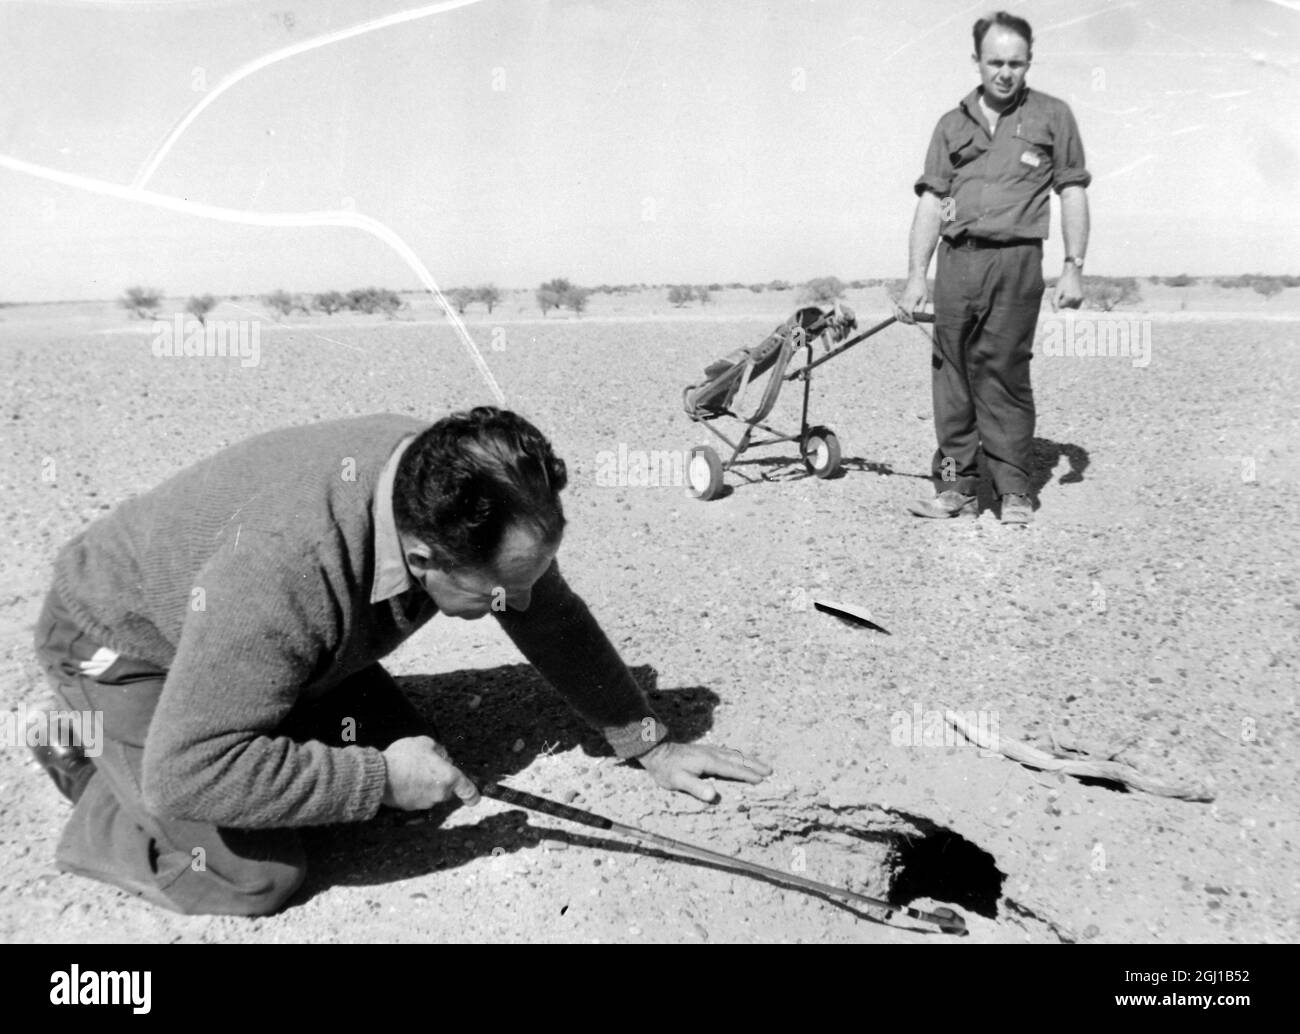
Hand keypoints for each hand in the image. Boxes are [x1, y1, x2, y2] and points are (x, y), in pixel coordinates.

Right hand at [381, 735, 479, 809]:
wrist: (380, 775)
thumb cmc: (404, 757)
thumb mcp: (425, 742)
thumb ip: (439, 750)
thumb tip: (442, 757)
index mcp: (449, 777)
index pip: (468, 790)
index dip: (473, 795)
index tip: (474, 799)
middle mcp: (440, 793)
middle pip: (447, 788)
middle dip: (442, 779)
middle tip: (427, 765)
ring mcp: (426, 803)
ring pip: (432, 793)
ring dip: (427, 784)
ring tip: (411, 770)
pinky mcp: (411, 807)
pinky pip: (418, 797)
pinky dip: (414, 790)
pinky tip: (403, 778)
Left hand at [637, 741, 772, 802]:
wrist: (656, 751)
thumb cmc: (666, 769)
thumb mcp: (678, 781)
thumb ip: (696, 788)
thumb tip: (714, 796)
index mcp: (708, 761)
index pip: (732, 769)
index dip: (747, 775)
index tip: (762, 780)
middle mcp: (712, 753)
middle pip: (738, 759)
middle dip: (754, 765)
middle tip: (770, 771)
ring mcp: (709, 750)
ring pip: (734, 754)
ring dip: (749, 759)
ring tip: (762, 765)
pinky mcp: (706, 750)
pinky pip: (728, 752)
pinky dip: (740, 756)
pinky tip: (741, 759)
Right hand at [894, 276, 929, 323]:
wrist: (915, 278)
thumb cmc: (922, 288)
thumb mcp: (925, 298)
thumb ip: (922, 308)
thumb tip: (919, 317)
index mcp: (912, 299)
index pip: (908, 312)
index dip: (910, 319)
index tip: (914, 322)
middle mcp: (905, 300)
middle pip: (901, 314)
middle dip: (906, 321)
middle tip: (912, 323)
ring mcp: (901, 300)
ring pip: (897, 312)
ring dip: (901, 319)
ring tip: (907, 321)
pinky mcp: (900, 300)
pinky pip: (896, 309)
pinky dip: (897, 314)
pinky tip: (901, 317)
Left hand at [1052, 265, 1083, 310]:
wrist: (1072, 274)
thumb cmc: (1063, 282)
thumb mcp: (1057, 291)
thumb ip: (1054, 302)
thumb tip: (1055, 313)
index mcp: (1070, 297)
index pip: (1060, 306)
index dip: (1058, 300)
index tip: (1060, 292)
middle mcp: (1076, 298)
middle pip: (1065, 306)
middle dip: (1062, 301)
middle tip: (1063, 292)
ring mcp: (1080, 298)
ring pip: (1070, 307)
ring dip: (1067, 302)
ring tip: (1067, 293)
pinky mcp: (1082, 298)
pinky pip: (1076, 306)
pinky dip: (1072, 303)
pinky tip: (1071, 297)